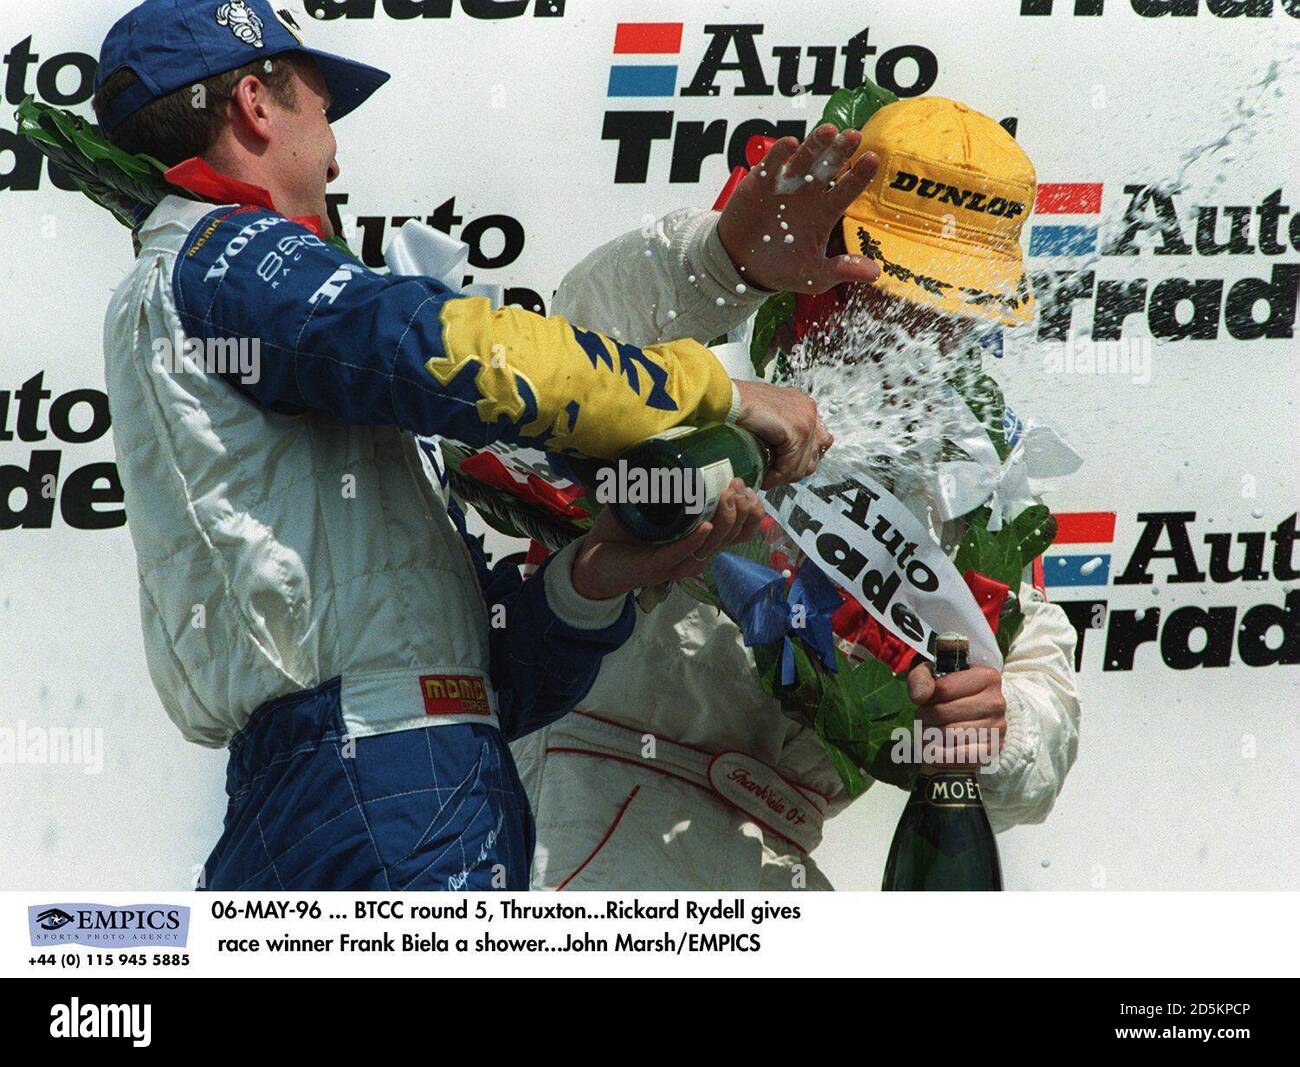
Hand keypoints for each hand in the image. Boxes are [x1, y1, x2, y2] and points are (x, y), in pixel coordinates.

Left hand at [569, 478, 764, 600]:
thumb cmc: (623, 530)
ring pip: (712, 546)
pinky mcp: (659, 569)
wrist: (591, 558)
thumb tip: (670, 444)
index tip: (745, 485)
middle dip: (741, 511)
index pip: (737, 530)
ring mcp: (678, 563)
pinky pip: (683, 555)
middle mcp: (694, 553)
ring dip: (724, 521)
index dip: (749, 511)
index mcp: (698, 539)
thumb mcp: (647, 502)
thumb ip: (661, 480)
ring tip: (727, 497)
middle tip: (738, 486)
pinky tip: (705, 527)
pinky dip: (695, 541)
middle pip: (732, 537)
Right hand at [717, 123, 881, 294]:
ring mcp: (785, 185)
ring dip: (816, 144)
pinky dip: (779, 154)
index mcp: (825, 212)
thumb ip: (842, 270)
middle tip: (854, 136)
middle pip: (829, 166)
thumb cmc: (779, 270)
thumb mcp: (814, 276)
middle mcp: (808, 193)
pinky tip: (790, 144)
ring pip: (804, 158)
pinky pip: (772, 164)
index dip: (859, 174)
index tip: (872, 159)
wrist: (740, 267)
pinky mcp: (760, 183)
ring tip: (828, 131)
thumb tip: (875, 273)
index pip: (847, 189)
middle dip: (841, 150)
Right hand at [733, 378, 832, 487]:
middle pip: (813, 457)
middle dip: (792, 471)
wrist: (724, 399)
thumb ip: (780, 431)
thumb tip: (784, 455)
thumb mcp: (765, 417)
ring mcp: (805, 418)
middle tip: (773, 475)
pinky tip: (765, 477)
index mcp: (803, 405)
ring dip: (783, 476)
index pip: (817, 444)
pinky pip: (791, 464)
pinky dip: (777, 475)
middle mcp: (808, 409)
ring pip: (803, 464)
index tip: (782, 469)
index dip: (799, 462)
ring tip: (766, 477)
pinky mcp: (797, 428)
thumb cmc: (735, 406)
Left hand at [906, 661, 1006, 766]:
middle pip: (943, 713)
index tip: (927, 699)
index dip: (927, 696)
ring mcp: (997, 727)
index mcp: (986, 677)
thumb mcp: (934, 674)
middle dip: (924, 717)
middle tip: (922, 717)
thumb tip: (919, 697)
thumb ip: (920, 678)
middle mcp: (996, 702)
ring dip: (928, 736)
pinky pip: (959, 756)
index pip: (943, 689)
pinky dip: (940, 754)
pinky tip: (934, 749)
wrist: (975, 712)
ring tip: (927, 731)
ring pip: (948, 735)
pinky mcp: (992, 750)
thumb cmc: (951, 690)